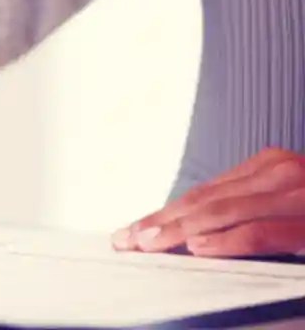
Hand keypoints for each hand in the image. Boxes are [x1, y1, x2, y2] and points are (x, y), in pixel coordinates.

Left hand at [112, 148, 304, 256]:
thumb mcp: (285, 198)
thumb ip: (247, 207)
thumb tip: (193, 231)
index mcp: (268, 166)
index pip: (203, 193)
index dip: (163, 213)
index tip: (129, 230)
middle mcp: (279, 172)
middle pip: (204, 201)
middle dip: (160, 223)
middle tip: (126, 240)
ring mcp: (297, 192)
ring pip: (224, 212)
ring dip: (179, 231)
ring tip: (149, 244)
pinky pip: (262, 230)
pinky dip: (228, 240)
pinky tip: (200, 248)